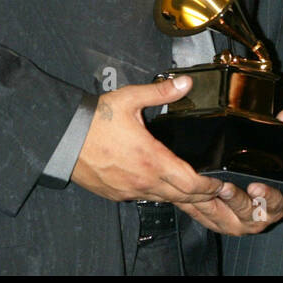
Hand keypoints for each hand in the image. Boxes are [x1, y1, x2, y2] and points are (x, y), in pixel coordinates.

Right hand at [69, 78, 282, 234]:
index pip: (190, 183)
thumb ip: (161, 92)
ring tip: (197, 193)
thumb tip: (185, 82)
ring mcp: (129, 190)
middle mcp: (143, 180)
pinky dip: (160, 196)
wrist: (62, 139)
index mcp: (152, 159)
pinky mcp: (116, 194)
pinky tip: (166, 189)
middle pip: (181, 197)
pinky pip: (145, 198)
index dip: (209, 187)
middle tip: (217, 192)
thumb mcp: (130, 99)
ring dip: (182, 198)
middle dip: (202, 196)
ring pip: (164, 200)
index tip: (220, 185)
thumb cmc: (95, 121)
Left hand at [173, 108, 282, 235]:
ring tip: (210, 187)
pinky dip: (197, 204)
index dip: (267, 196)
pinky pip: (202, 216)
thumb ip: (282, 135)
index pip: (275, 204)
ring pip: (222, 216)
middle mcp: (254, 219)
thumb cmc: (265, 179)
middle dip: (236, 199)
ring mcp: (233, 223)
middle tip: (227, 186)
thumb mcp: (274, 157)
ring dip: (213, 203)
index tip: (257, 186)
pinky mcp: (213, 222)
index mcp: (273, 206)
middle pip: (246, 212)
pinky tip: (192, 192)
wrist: (252, 199)